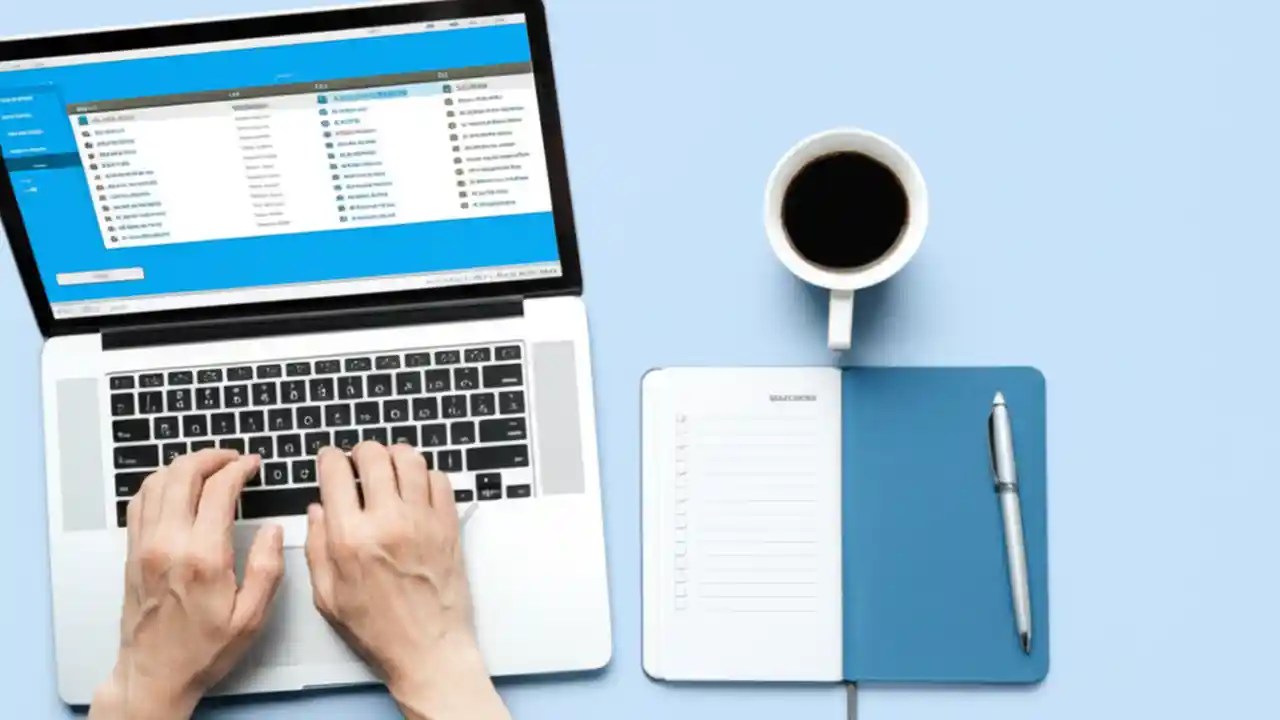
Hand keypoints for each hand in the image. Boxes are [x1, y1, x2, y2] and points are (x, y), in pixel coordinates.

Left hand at [90, 450, 283, 719]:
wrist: (154, 674)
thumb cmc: (203, 650)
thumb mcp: (251, 618)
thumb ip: (267, 569)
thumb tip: (273, 530)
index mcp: (203, 557)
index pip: (219, 490)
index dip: (240, 468)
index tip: (253, 464)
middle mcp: (169, 544)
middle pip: (183, 474)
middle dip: (212, 457)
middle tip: (233, 458)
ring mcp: (145, 545)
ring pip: (158, 482)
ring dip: (184, 466)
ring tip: (208, 467)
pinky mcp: (132, 552)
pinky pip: (140, 501)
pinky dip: (160, 483)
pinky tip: (178, 486)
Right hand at [306, 443, 507, 719]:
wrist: (427, 648)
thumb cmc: (378, 629)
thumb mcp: (327, 596)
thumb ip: (316, 548)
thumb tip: (317, 509)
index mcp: (350, 538)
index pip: (335, 473)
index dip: (329, 458)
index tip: (330, 458)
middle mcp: (387, 521)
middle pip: (374, 456)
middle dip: (361, 451)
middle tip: (358, 459)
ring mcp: (422, 520)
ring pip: (410, 459)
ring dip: (395, 455)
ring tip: (388, 465)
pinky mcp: (448, 525)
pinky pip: (440, 479)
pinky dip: (426, 474)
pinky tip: (416, 486)